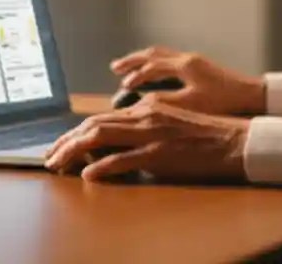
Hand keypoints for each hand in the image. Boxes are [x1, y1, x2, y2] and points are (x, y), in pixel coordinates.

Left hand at [44, 99, 249, 181]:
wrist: (233, 140)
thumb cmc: (204, 136)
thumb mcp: (169, 126)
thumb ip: (143, 131)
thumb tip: (119, 146)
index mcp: (146, 109)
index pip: (101, 118)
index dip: (75, 132)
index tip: (60, 145)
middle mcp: (144, 116)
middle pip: (94, 125)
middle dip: (66, 141)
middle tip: (49, 156)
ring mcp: (151, 134)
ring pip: (101, 137)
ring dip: (74, 150)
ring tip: (57, 163)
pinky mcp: (159, 153)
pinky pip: (124, 159)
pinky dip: (103, 166)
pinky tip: (88, 174)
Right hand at [110, 46, 265, 114]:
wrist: (253, 94)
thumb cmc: (224, 101)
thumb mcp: (192, 105)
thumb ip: (165, 103)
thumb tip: (141, 103)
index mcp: (184, 65)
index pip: (151, 67)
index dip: (135, 77)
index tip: (122, 87)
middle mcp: (187, 58)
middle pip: (153, 54)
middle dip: (132, 61)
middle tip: (115, 68)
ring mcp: (194, 60)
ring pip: (162, 53)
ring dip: (143, 59)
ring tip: (129, 66)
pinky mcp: (200, 65)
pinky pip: (170, 57)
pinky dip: (157, 61)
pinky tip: (156, 71)